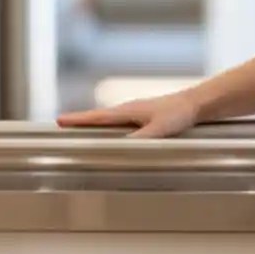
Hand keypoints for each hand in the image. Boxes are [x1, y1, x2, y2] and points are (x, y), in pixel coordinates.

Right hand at [56, 90, 200, 138]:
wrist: (196, 104)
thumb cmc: (178, 114)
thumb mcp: (158, 130)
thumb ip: (140, 140)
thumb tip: (120, 149)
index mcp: (127, 111)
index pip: (96, 117)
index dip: (77, 120)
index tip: (58, 120)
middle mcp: (129, 109)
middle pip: (98, 117)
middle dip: (80, 121)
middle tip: (62, 125)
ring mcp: (137, 112)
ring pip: (109, 120)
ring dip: (94, 124)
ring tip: (81, 130)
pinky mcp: (145, 117)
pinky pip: (120, 123)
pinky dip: (109, 128)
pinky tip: (112, 135)